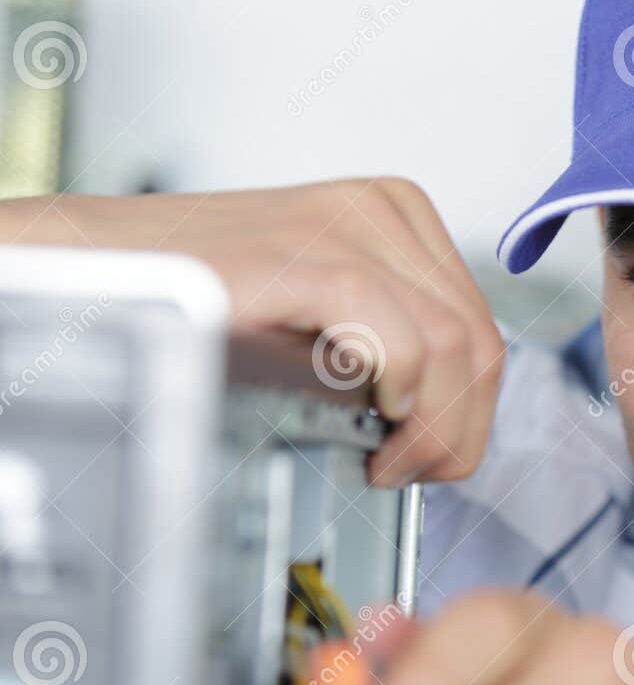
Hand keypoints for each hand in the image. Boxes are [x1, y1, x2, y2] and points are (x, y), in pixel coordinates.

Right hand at [0, 179, 502, 484]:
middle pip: (478, 342)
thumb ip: (393, 342)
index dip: (472, 410)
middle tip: (415, 472)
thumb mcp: (325, 314)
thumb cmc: (202, 296)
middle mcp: (381, 212)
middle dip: (460, 428)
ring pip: (454, 346)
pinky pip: (402, 339)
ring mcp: (347, 227)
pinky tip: (372, 428)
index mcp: (397, 218)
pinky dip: (405, 397)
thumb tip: (449, 412)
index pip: (483, 329)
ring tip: (391, 461)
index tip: (434, 454)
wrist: (100, 269)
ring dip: (434, 427)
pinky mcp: (309, 256)